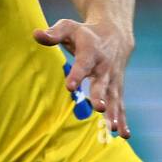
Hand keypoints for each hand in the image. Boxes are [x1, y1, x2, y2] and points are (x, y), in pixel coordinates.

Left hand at [34, 18, 132, 137]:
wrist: (115, 34)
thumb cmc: (84, 33)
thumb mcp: (68, 27)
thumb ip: (53, 33)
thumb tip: (36, 34)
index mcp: (91, 52)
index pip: (83, 64)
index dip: (76, 75)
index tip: (70, 87)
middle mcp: (104, 67)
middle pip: (102, 84)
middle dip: (100, 96)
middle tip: (99, 108)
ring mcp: (113, 79)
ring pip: (114, 98)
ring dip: (114, 113)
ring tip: (114, 129)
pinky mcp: (117, 88)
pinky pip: (121, 105)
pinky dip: (124, 119)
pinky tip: (125, 135)